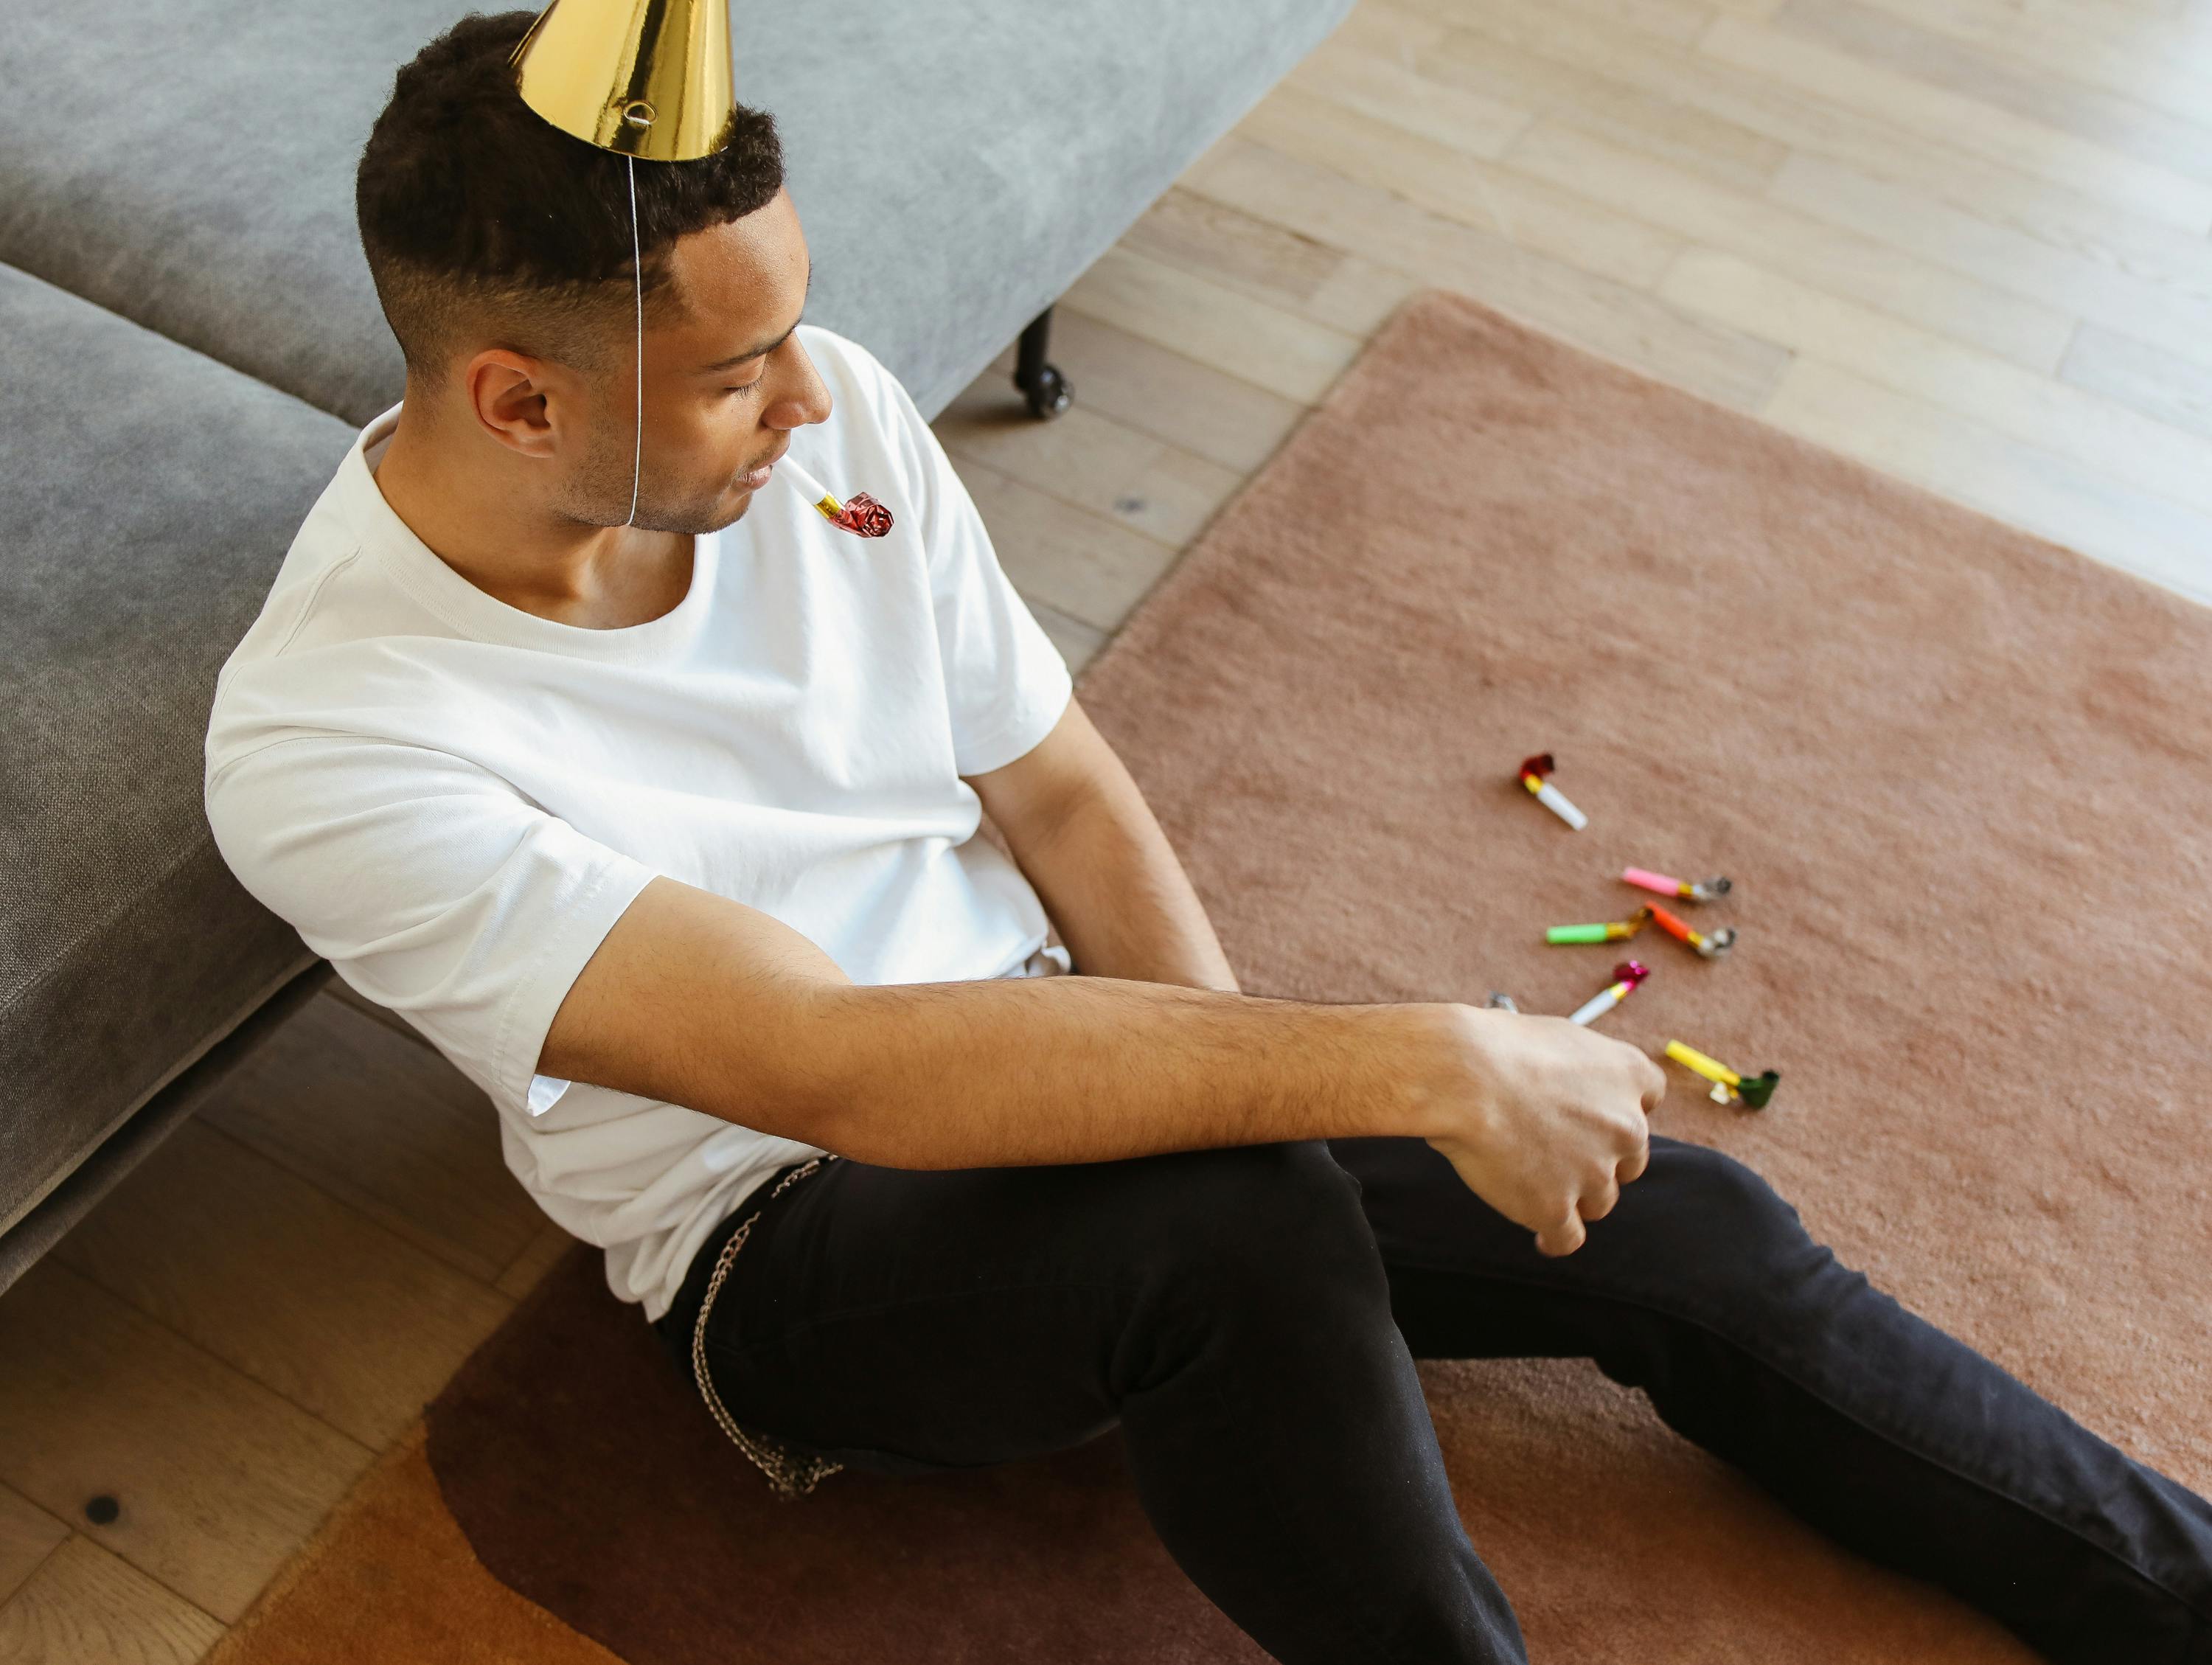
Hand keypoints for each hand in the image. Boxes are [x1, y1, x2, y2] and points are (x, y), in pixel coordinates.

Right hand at [1413, 1004, 1662, 1255]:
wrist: (1463, 1077)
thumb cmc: (1494, 1047)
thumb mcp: (1555, 1036)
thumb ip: (1578, 1069)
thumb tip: (1564, 1086)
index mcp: (1629, 1073)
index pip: (1649, 1097)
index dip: (1620, 1108)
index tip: (1596, 1115)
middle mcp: (1626, 1126)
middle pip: (1629, 1160)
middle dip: (1600, 1160)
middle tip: (1558, 1153)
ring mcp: (1594, 1172)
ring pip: (1598, 1201)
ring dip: (1573, 1196)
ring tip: (1533, 1184)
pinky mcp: (1556, 1208)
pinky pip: (1567, 1238)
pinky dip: (1555, 1239)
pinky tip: (1541, 1237)